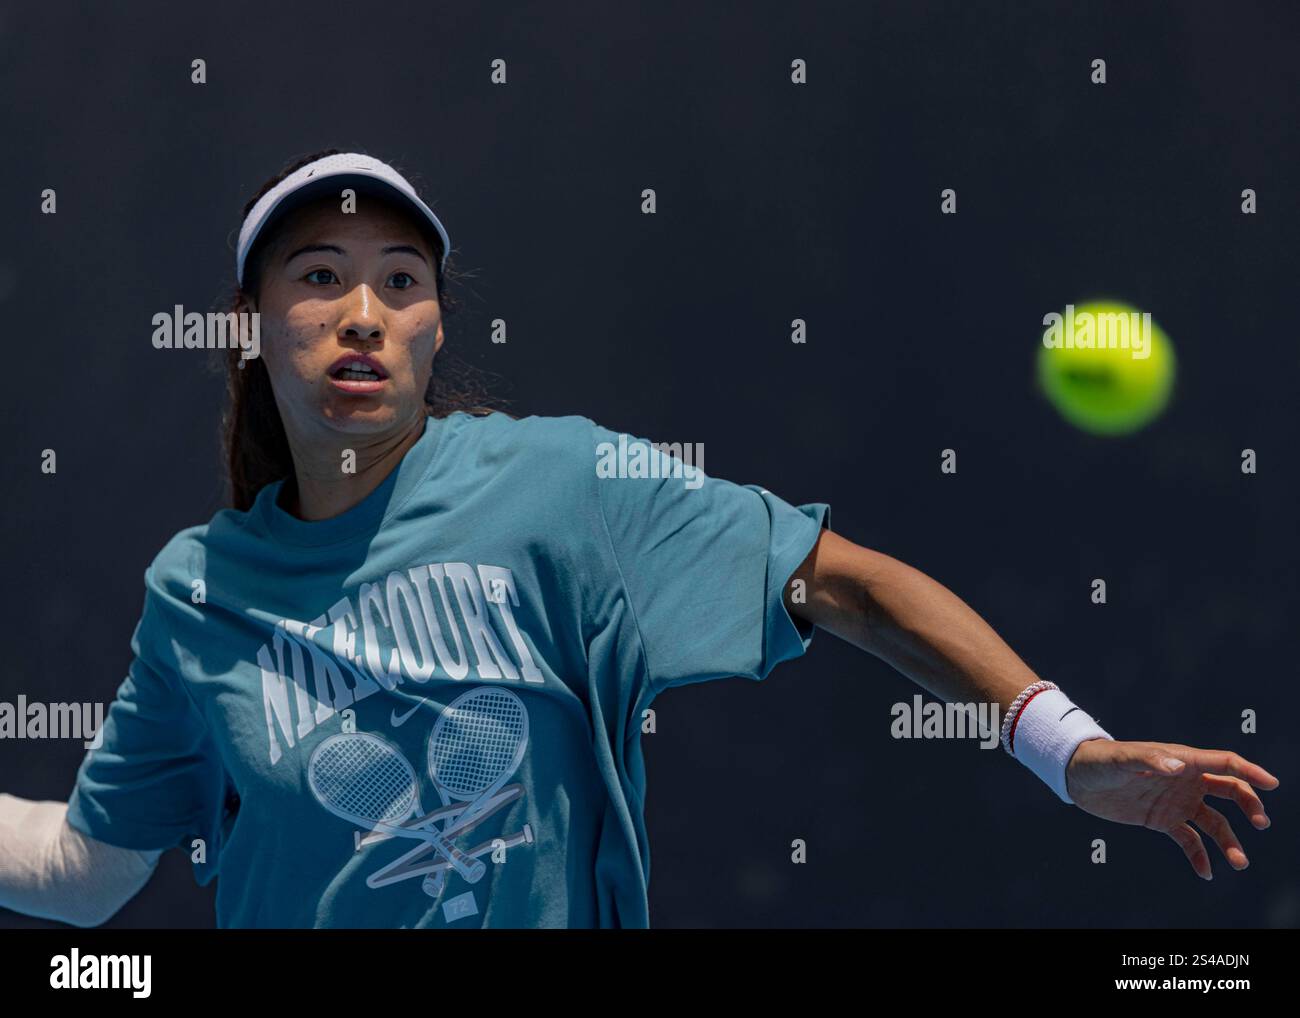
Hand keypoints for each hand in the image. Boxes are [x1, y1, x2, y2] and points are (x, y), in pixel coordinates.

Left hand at [1065, 739, 1278, 879]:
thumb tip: (1178, 767)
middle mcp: (1185, 781)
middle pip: (1229, 792)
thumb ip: (1148, 760)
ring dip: (1229, 842)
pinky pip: (1189, 841)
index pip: (1224, 763)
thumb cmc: (1100, 760)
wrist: (1076, 776)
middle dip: (1249, 806)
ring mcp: (1176, 802)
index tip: (1273, 784)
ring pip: (1214, 823)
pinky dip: (1200, 856)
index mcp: (1181, 760)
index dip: (1249, 772)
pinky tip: (1206, 872)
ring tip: (1238, 863)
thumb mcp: (1121, 759)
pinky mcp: (1162, 820)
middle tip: (1260, 824)